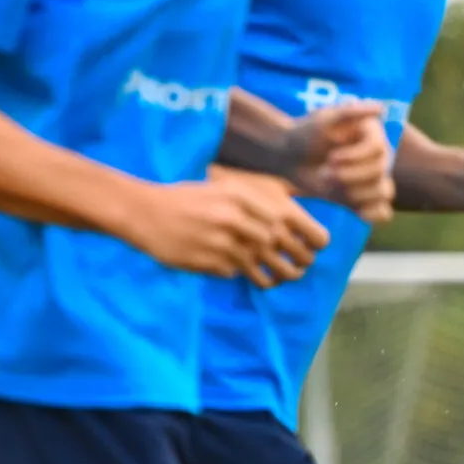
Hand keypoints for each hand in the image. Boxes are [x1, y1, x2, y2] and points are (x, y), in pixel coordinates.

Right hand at [130, 170, 327, 285]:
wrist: (146, 212)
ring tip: (280, 277)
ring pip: (267, 269)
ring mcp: (225, 243)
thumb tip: (294, 208)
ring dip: (279, 276)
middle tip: (302, 266)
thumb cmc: (189, 198)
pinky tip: (243, 273)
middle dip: (299, 261)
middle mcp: (240, 219)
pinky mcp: (211, 263)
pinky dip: (244, 275)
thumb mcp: (226, 186)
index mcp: (247, 196)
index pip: (297, 223)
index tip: (318, 247)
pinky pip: (239, 275)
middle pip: (286, 249)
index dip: (314, 239)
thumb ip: (259, 196)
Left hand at [291, 100, 394, 222]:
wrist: (288, 155)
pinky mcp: (361, 197)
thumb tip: (381, 108)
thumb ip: (350, 112)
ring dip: (356, 194)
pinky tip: (360, 213)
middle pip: (380, 172)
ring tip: (331, 187)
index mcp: (372, 134)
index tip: (331, 158)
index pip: (378, 149)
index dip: (356, 157)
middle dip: (351, 176)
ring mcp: (370, 177)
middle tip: (324, 173)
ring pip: (382, 192)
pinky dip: (374, 214)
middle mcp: (377, 155)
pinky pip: (381, 211)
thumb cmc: (304, 133)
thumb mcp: (323, 119)